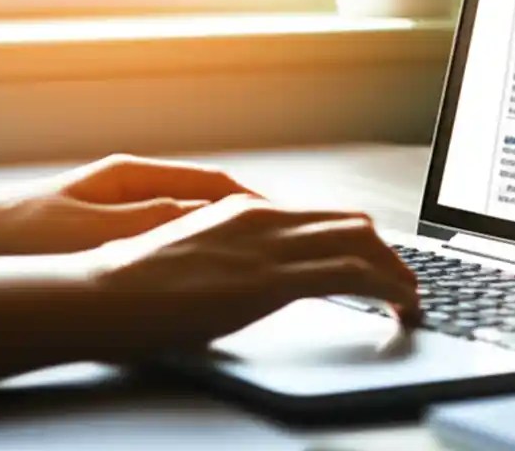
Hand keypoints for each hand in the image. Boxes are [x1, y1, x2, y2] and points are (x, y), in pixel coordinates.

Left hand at [0, 155, 254, 258]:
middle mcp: (131, 184)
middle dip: (241, 218)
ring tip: (243, 257)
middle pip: (204, 198)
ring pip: (185, 219)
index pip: (212, 182)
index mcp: (133, 175)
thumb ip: (154, 221)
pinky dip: (186, 248)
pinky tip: (192, 270)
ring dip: (214, 235)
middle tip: (274, 243)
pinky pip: (163, 236)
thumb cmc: (25, 233)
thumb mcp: (97, 229)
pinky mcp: (107, 229)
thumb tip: (209, 215)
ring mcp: (120, 205)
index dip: (252, 201)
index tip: (282, 220)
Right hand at [85, 194, 421, 350]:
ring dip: (395, 270)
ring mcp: (270, 244)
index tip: (374, 263)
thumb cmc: (134, 283)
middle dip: (386, 254)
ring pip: (361, 242)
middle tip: (401, 283)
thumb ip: (228, 255)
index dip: (357, 240)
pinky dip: (387, 287)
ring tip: (410, 297)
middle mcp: (264, 216)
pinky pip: (351, 274)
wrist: (103, 291)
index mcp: (244, 210)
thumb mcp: (190, 255)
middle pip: (351, 223)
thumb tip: (248, 274)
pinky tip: (399, 305)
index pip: (322, 215)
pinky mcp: (273, 278)